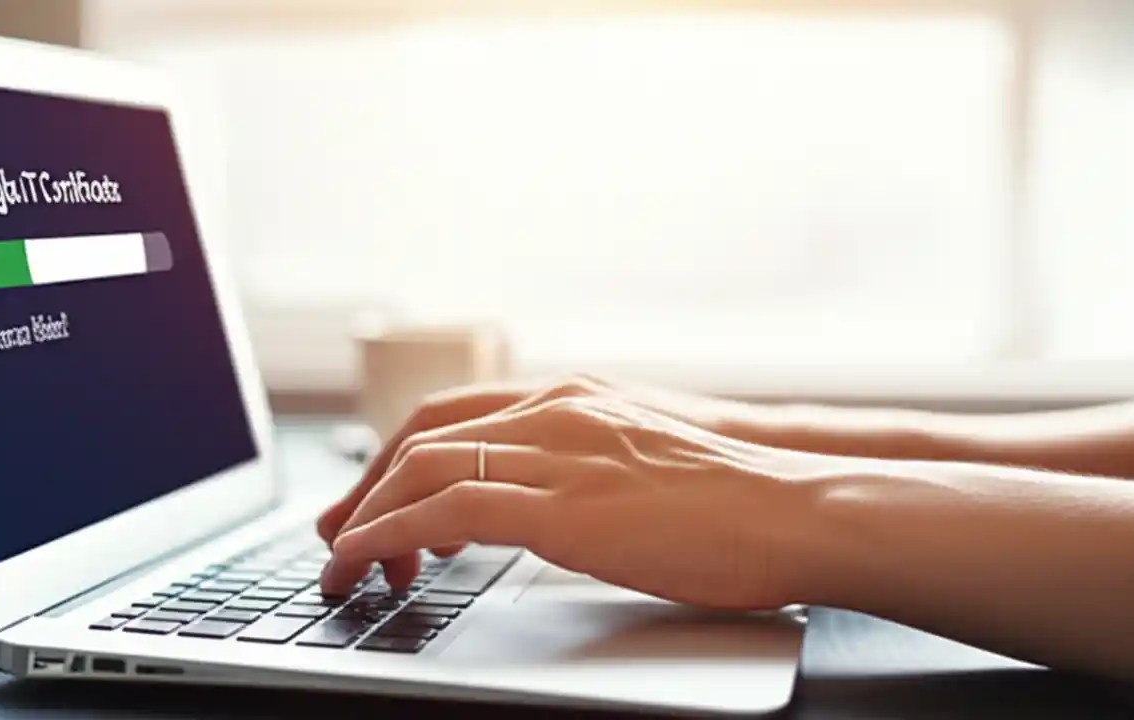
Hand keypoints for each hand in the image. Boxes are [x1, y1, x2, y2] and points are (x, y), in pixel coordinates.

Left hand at [320, 392, 826, 609]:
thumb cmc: (734, 501)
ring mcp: (554, 453)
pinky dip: (389, 532)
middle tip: (339, 536)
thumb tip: (547, 503)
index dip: (396, 458)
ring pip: (420, 468)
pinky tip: (368, 560)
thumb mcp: (642, 463)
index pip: (451, 416)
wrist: (794, 509)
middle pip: (420, 434)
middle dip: (365, 486)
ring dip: (367, 516)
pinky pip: (444, 509)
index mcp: (570, 398)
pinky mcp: (559, 506)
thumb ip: (585, 467)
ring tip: (346, 564)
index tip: (371, 500)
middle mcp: (551, 412)